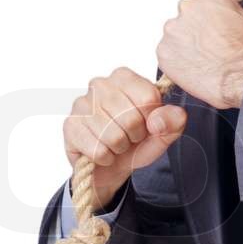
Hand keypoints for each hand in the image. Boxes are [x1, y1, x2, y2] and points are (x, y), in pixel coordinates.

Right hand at [63, 67, 187, 209]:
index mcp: (125, 77)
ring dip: (119, 148)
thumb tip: (162, 118)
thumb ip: (173, 121)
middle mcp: (100, 84)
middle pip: (131, 117)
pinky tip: (102, 151)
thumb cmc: (136, 142)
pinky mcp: (70, 125)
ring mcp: (81, 104)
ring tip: (116, 144)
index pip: (148, 97)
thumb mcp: (163, 133)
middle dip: (135, 136)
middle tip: (129, 137)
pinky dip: (105, 157)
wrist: (110, 166)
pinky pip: (97, 149)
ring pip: (113, 135)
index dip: (152, 119)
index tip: (147, 124)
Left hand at [155, 0, 242, 108]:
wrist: (239, 76)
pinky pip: (166, 55)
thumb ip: (235, 13)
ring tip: (201, 59)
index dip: (209, 14)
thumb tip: (232, 16)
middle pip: (185, 14)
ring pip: (174, 35)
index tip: (214, 26)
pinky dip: (176, 61)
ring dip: (184, 44)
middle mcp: (186, 7)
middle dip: (194, 28)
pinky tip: (193, 68)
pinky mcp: (163, 51)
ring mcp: (172, 29)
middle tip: (207, 44)